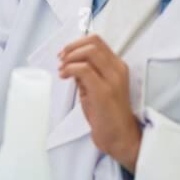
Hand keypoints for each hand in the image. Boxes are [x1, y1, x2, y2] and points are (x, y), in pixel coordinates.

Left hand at [57, 34, 142, 170]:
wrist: (120, 137)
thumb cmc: (106, 114)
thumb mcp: (95, 88)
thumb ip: (86, 74)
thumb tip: (71, 63)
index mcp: (117, 67)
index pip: (98, 42)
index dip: (77, 43)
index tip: (64, 53)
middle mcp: (118, 69)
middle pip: (93, 43)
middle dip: (71, 47)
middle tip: (60, 59)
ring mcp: (112, 79)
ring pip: (90, 52)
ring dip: (70, 57)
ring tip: (61, 69)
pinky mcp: (104, 91)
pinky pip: (85, 70)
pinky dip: (70, 69)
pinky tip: (64, 76)